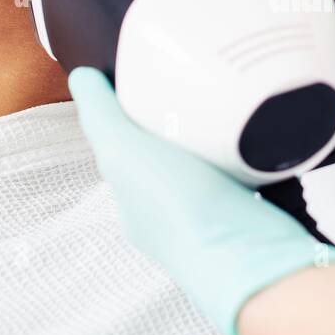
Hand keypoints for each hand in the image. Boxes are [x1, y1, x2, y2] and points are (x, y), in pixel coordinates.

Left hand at [68, 67, 334, 334]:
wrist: (247, 255)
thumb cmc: (180, 213)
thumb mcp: (122, 151)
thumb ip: (99, 114)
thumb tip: (81, 78)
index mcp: (133, 198)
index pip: (124, 146)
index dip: (131, 112)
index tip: (146, 79)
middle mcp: (169, 210)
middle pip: (168, 152)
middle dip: (176, 122)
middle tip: (191, 86)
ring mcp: (211, 213)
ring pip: (206, 163)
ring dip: (213, 136)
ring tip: (223, 105)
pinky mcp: (250, 209)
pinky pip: (244, 172)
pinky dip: (246, 151)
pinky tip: (253, 134)